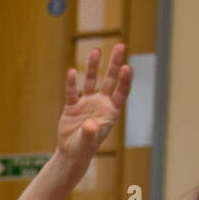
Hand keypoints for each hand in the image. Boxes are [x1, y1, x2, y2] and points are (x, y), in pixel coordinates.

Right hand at [57, 43, 131, 164]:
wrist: (71, 153)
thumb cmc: (85, 148)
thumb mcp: (88, 142)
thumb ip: (90, 133)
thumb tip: (90, 125)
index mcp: (110, 112)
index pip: (121, 93)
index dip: (125, 80)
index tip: (127, 67)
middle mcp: (101, 104)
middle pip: (110, 80)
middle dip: (115, 63)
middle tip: (120, 46)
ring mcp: (87, 103)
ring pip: (91, 81)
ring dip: (94, 66)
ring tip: (96, 50)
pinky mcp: (72, 106)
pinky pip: (72, 92)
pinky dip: (72, 83)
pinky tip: (73, 71)